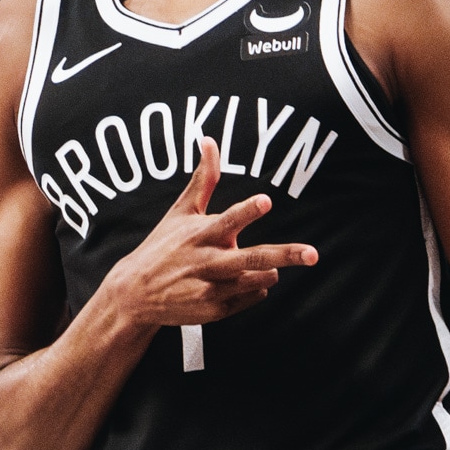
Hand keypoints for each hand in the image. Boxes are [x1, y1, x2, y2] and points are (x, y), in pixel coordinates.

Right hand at [101, 137, 317, 327]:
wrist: (136, 294)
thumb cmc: (163, 246)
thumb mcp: (181, 211)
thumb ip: (204, 179)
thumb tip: (210, 140)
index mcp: (201, 234)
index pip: (229, 219)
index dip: (248, 210)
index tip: (266, 200)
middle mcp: (208, 262)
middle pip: (252, 258)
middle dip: (285, 255)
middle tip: (313, 254)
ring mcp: (212, 289)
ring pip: (257, 280)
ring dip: (269, 271)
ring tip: (270, 266)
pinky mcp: (215, 310)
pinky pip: (253, 296)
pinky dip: (257, 287)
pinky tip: (243, 280)